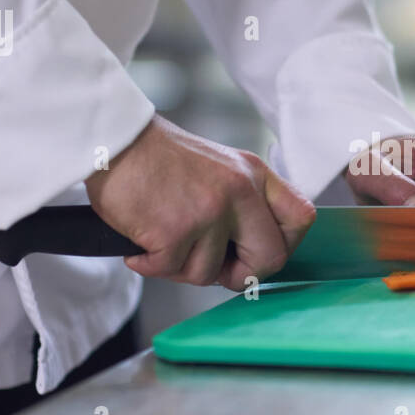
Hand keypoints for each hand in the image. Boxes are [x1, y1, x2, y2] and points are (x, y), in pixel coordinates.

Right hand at [85, 116, 314, 289]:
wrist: (113, 139)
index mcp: (254, 174)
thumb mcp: (219, 168)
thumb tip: (249, 253)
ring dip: (180, 267)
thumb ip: (243, 202)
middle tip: (213, 268)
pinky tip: (141, 242)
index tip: (256, 252)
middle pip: (271, 259)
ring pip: (210, 273)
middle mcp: (240, 191)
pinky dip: (149, 263)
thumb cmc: (158, 158)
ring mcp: (210, 211)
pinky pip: (169, 269)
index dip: (283, 246)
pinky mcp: (176, 229)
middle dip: (240, 275)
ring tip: (161, 239)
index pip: (301, 218)